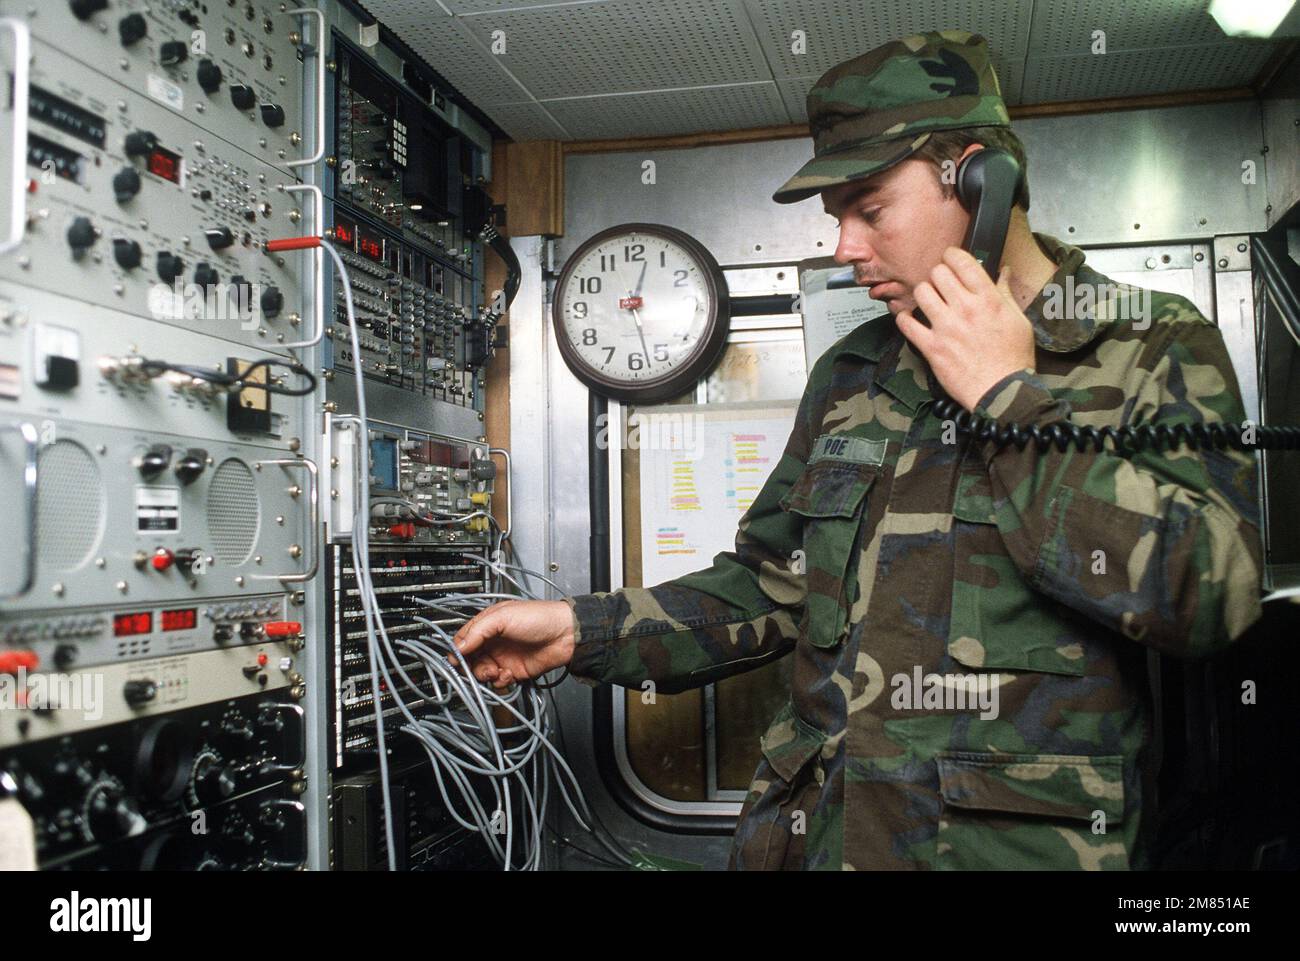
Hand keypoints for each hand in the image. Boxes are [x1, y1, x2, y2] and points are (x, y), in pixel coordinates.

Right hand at [451, 599, 575, 689]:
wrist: (565, 635)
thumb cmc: (539, 618)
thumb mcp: (503, 616)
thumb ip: (478, 630)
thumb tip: (458, 646)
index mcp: (488, 625)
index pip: (464, 639)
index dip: (457, 650)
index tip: (455, 660)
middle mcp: (493, 642)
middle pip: (469, 659)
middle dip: (470, 666)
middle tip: (475, 667)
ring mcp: (503, 658)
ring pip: (481, 673)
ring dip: (485, 675)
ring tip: (495, 670)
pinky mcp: (513, 672)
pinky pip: (498, 682)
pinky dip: (500, 681)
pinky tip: (509, 673)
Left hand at [895, 247, 1034, 411]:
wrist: (1002, 391)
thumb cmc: (1013, 359)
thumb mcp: (1019, 320)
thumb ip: (1006, 293)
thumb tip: (1003, 272)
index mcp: (988, 300)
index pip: (963, 262)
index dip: (953, 256)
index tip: (951, 259)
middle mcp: (965, 309)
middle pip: (938, 273)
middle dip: (938, 275)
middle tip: (941, 283)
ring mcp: (946, 328)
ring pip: (921, 293)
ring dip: (923, 294)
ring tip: (928, 300)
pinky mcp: (932, 347)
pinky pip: (906, 324)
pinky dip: (904, 318)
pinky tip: (909, 318)